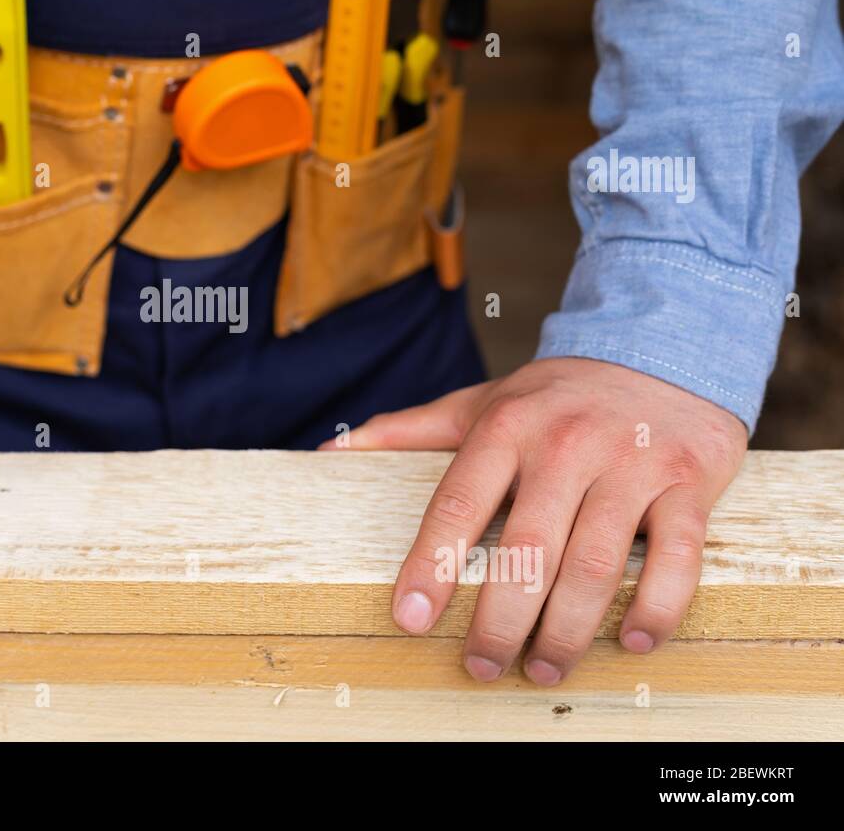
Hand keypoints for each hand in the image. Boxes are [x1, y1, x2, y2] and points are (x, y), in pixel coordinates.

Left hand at [323, 357, 746, 684]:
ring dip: (567, 630)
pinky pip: (678, 558)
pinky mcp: (688, 483)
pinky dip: (657, 607)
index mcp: (507, 427)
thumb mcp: (479, 404)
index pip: (459, 504)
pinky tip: (632, 641)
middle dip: (500, 621)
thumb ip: (407, 431)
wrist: (663, 349)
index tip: (409, 619)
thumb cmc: (556, 396)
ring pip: (597, 564)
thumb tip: (330, 452)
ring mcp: (632, 464)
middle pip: (528, 550)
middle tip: (480, 665)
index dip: (432, 566)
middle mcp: (567, 445)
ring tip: (542, 669)